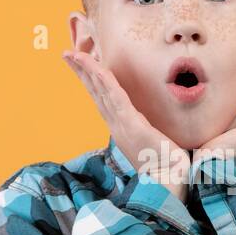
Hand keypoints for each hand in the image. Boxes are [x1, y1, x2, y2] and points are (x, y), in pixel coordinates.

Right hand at [62, 49, 190, 201]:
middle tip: (66, 53)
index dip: (88, 80)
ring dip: (87, 71)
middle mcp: (116, 124)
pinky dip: (105, 82)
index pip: (100, 98)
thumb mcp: (149, 143)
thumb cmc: (163, 165)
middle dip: (81, 71)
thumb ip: (143, 132)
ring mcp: (122, 124)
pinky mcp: (133, 125)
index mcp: (119, 127)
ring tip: (74, 54)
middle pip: (95, 91)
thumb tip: (146, 126)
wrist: (169, 182)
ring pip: (101, 91)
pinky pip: (116, 98)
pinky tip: (97, 69)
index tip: (78, 64)